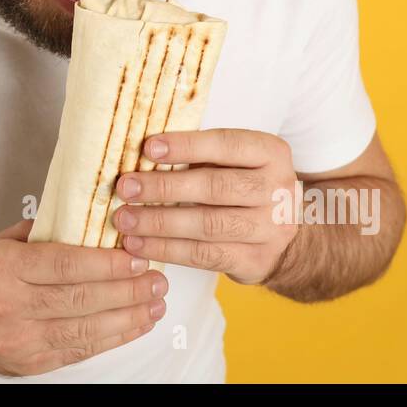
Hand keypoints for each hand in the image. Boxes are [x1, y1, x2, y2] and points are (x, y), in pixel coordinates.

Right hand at [0, 218, 168, 376]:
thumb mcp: (2, 243)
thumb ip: (44, 232)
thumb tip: (92, 218)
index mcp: (4, 267)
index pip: (63, 265)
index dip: (106, 263)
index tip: (136, 256)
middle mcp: (12, 305)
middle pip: (80, 299)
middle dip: (126, 290)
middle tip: (156, 278)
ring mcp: (22, 340)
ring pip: (85, 330)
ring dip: (128, 316)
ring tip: (156, 302)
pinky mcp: (33, 363)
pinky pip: (80, 351)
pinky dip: (113, 337)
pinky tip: (135, 324)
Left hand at [111, 129, 299, 285]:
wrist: (281, 233)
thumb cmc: (242, 185)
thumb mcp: (234, 161)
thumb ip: (199, 156)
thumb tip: (142, 154)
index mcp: (271, 153)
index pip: (226, 145)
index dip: (186, 146)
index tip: (148, 148)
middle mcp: (278, 190)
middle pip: (215, 187)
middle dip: (165, 187)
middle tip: (126, 188)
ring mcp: (271, 229)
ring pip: (208, 225)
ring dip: (159, 223)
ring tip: (125, 219)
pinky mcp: (256, 261)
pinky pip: (205, 256)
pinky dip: (167, 249)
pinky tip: (139, 245)